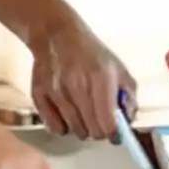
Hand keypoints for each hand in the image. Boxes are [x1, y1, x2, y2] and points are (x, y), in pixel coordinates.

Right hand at [31, 25, 136, 139]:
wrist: (57, 35)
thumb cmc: (90, 53)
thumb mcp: (118, 67)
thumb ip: (128, 95)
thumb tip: (128, 119)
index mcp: (100, 79)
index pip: (107, 124)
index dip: (114, 133)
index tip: (115, 133)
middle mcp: (77, 87)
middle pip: (92, 131)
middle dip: (99, 129)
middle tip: (99, 119)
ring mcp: (56, 92)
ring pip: (75, 130)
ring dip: (82, 126)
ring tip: (83, 111)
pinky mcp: (40, 95)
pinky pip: (54, 128)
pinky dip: (63, 125)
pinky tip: (67, 112)